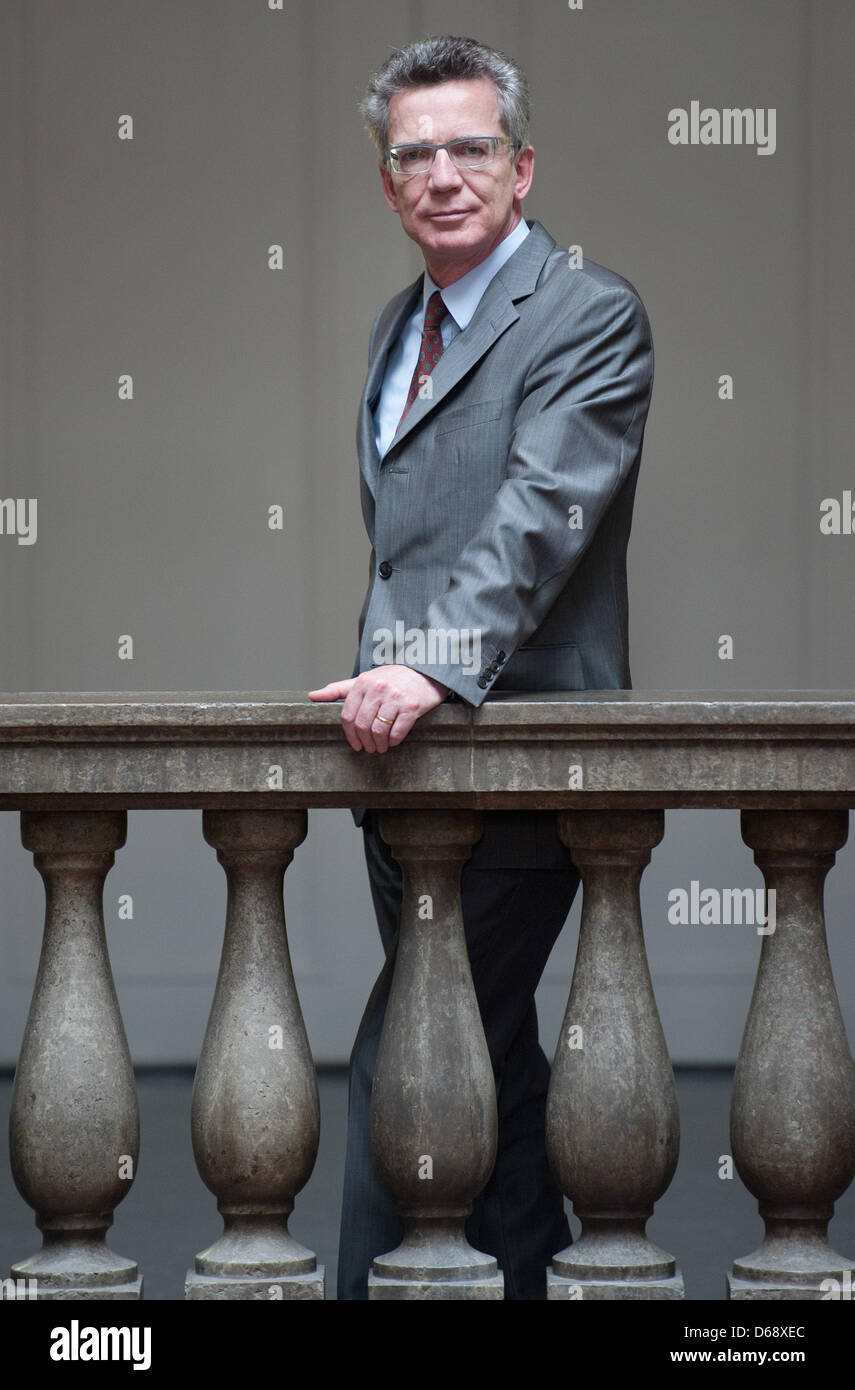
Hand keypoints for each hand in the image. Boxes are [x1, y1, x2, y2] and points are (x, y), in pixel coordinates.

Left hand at [308, 666, 448, 752]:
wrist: (425, 672)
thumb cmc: (392, 678)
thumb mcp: (364, 680)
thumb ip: (339, 689)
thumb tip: (312, 696)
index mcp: (363, 683)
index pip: (348, 715)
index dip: (349, 734)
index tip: (354, 744)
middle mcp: (378, 688)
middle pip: (362, 724)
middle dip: (364, 741)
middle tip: (369, 748)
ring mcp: (395, 698)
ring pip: (378, 730)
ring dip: (378, 744)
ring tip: (381, 747)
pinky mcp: (412, 707)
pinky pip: (397, 731)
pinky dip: (393, 741)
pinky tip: (393, 741)